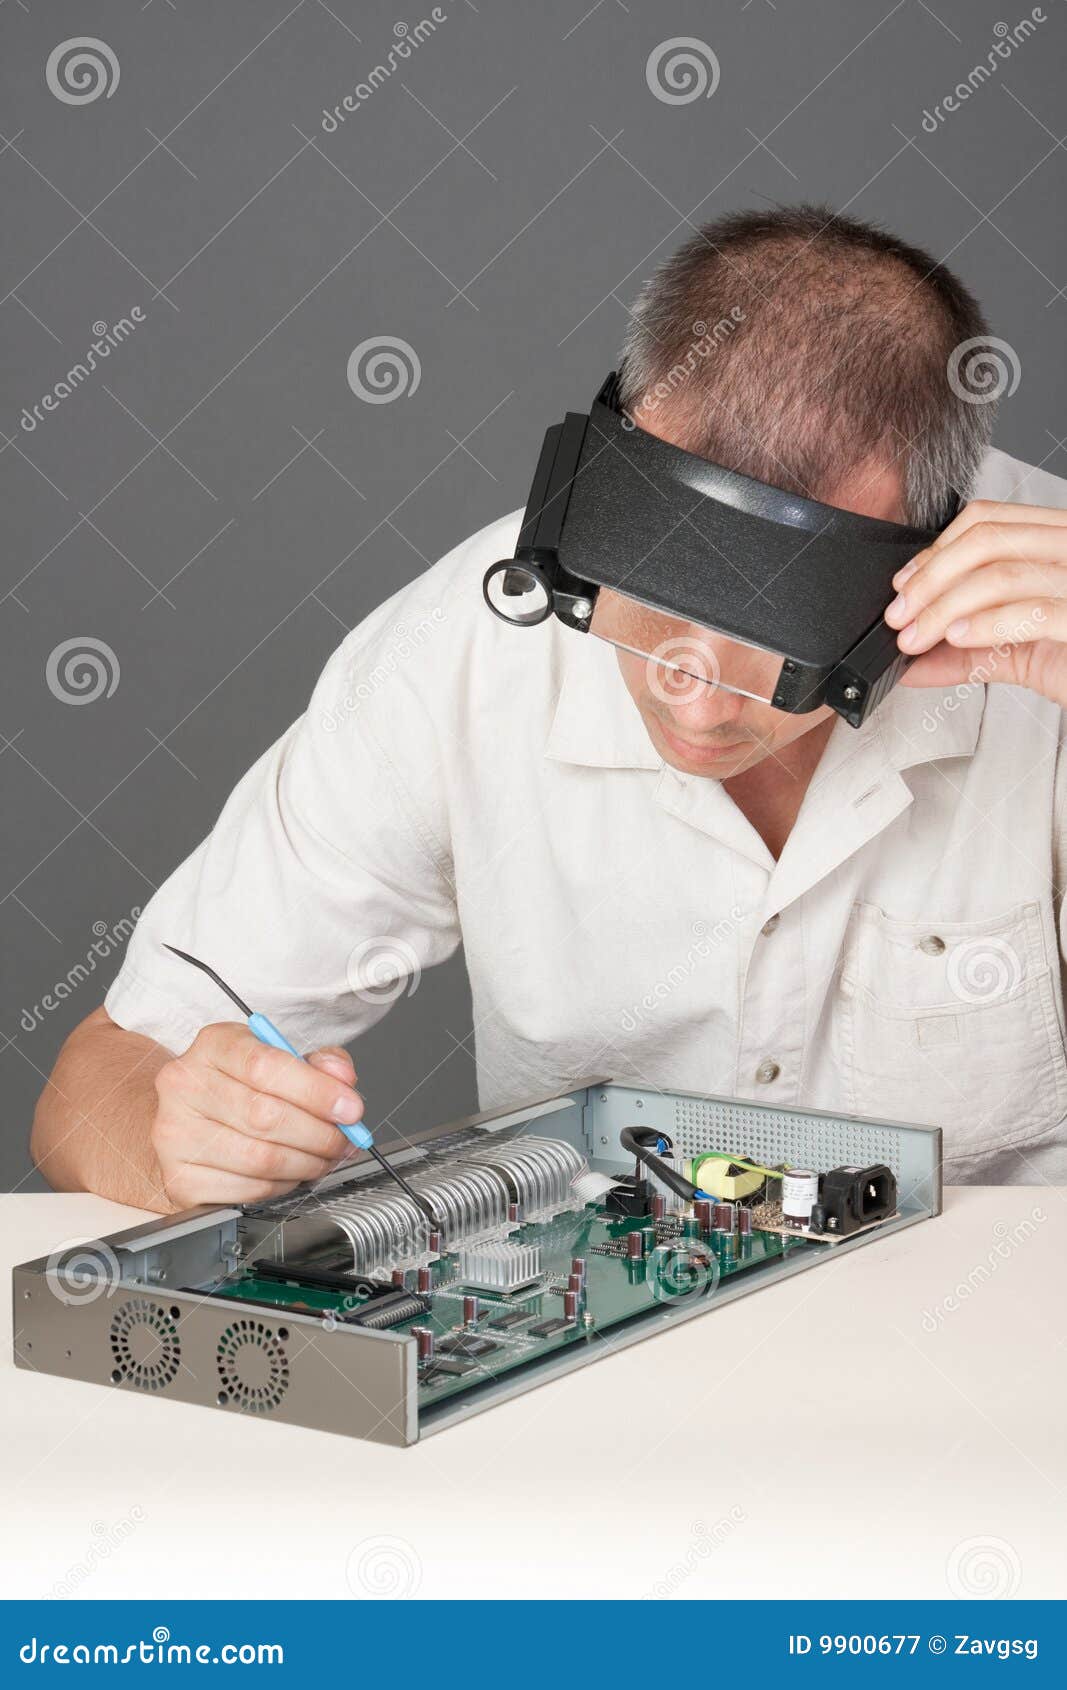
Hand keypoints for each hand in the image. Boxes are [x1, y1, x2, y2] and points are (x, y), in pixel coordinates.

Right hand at [151, 1022, 364, 1207]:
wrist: (190, 1119)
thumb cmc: (242, 1086)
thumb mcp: (282, 1058)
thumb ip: (320, 1064)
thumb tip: (343, 1081)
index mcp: (214, 1045)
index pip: (266, 1066)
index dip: (317, 1092)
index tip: (351, 1109)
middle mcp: (185, 1086)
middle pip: (265, 1116)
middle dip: (320, 1134)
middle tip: (344, 1140)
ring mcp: (176, 1134)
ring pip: (260, 1158)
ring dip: (307, 1163)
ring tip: (323, 1157)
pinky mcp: (181, 1178)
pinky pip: (249, 1189)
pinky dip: (283, 1185)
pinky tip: (291, 1172)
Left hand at [885, 500, 1066, 706]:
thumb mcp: (1020, 652)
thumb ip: (968, 652)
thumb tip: (913, 661)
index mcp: (1060, 540)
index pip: (990, 520)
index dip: (937, 550)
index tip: (904, 585)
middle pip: (988, 541)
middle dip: (930, 580)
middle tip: (900, 617)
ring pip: (1002, 575)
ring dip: (944, 608)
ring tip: (916, 637)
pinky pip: (1033, 612)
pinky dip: (986, 625)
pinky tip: (958, 638)